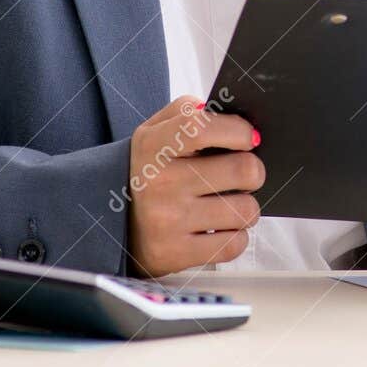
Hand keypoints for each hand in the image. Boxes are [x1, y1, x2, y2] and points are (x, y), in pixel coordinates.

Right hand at [126, 97, 263, 276]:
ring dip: (245, 207)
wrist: (114, 223)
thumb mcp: (155, 131)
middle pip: (242, 170)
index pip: (202, 127)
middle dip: (253, 171)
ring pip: (245, 210)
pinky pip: (234, 244)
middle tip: (243, 174)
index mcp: (154, 145)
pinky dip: (235, 236)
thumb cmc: (149, 170)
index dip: (237, 130)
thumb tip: (232, 119)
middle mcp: (160, 183)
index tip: (248, 138)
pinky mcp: (176, 254)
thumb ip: (189, 111)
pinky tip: (218, 228)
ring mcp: (168, 221)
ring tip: (227, 203)